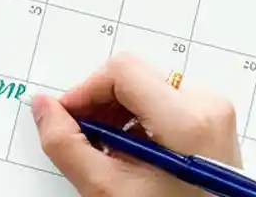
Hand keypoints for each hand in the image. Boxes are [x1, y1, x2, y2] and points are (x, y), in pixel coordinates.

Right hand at [32, 54, 240, 196]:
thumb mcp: (107, 189)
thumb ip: (67, 144)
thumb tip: (43, 106)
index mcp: (187, 120)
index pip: (122, 71)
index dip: (85, 90)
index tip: (66, 116)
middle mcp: (206, 104)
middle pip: (134, 76)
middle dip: (99, 102)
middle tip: (84, 137)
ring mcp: (213, 108)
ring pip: (146, 84)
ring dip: (116, 110)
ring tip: (107, 149)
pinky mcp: (211, 116)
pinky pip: (163, 98)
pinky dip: (137, 117)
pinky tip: (129, 149)